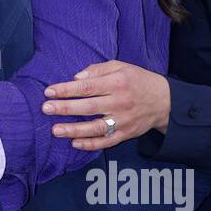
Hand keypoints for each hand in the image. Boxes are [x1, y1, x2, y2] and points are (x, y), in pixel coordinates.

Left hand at [41, 61, 170, 150]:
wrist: (165, 101)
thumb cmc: (138, 80)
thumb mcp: (121, 66)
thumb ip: (97, 70)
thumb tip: (76, 78)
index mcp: (117, 83)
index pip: (87, 87)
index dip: (66, 90)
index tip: (48, 91)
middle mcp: (119, 102)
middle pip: (88, 107)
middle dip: (65, 108)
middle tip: (46, 109)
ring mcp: (123, 120)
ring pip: (96, 128)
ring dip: (74, 130)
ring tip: (55, 130)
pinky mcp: (126, 134)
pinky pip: (107, 142)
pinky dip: (91, 144)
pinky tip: (75, 143)